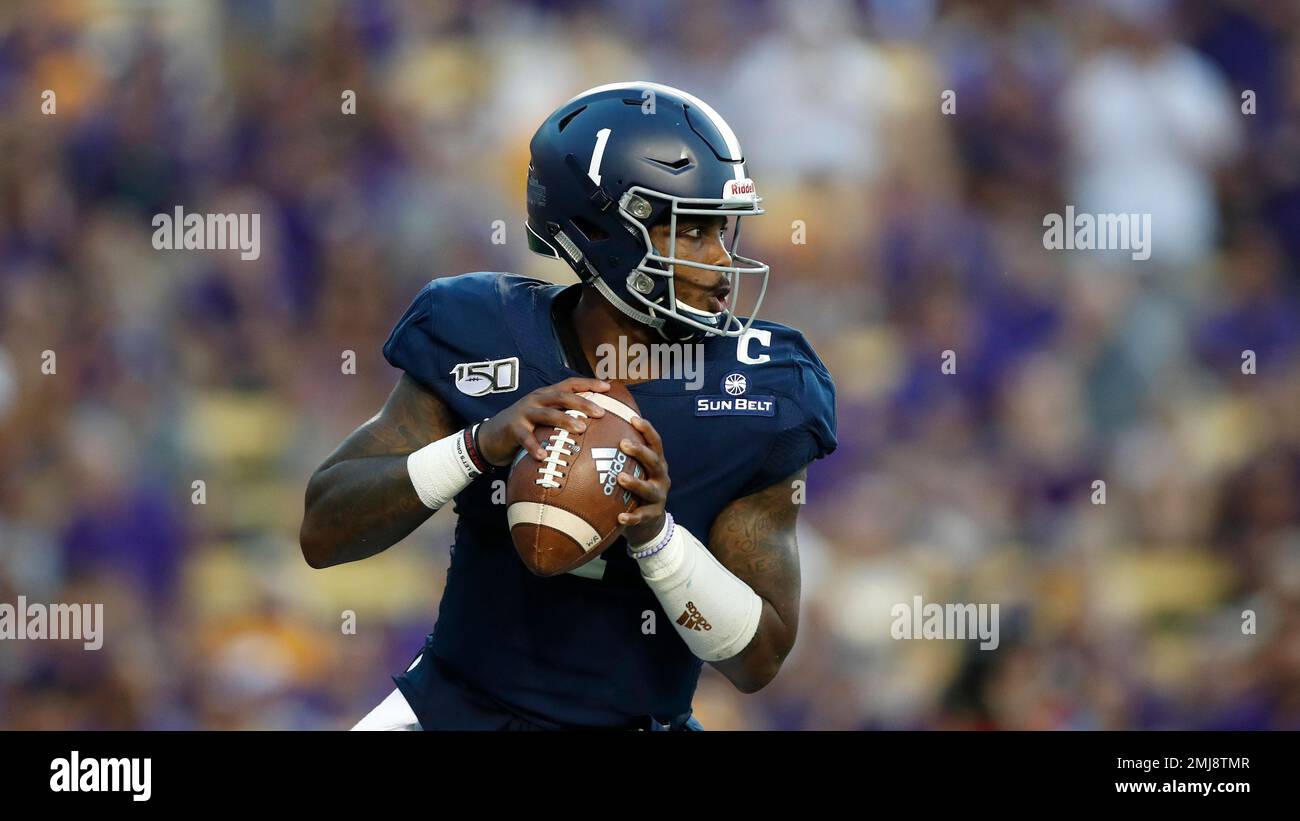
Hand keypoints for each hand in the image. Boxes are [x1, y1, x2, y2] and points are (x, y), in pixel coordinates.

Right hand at [477, 377, 609, 465]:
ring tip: (581, 428)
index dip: (589, 383)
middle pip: (562, 396)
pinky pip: (525, 438)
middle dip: (582, 402)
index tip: (608, 387)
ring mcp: (524, 413)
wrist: (490, 436)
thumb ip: (563, 417)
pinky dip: (535, 447)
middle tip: (601, 412)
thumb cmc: (525, 428)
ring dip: (564, 420)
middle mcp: (536, 400)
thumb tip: (594, 426)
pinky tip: (544, 457)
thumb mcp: (544, 418)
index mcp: (546, 395)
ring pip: (547, 413)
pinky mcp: (512, 428)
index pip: (570, 384)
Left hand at [616, 416, 670, 544]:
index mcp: (657, 464)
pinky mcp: (653, 515)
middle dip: (640, 452)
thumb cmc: (636, 489)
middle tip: (623, 444)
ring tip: (620, 478)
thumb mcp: (636, 471)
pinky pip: (642, 516)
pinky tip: (620, 517)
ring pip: (648, 489)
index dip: (646, 430)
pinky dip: (632, 517)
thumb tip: (596, 431)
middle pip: (654, 462)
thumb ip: (624, 456)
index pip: (655, 443)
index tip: (633, 418)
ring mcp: (658, 497)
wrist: (650, 522)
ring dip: (635, 483)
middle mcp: (661, 477)